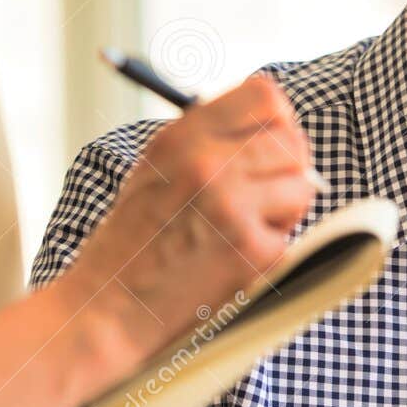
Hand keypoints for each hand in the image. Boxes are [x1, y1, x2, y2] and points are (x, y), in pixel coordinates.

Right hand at [56, 75, 315, 371]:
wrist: (104, 309)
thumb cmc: (131, 243)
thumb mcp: (156, 168)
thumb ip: (209, 140)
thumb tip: (274, 129)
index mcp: (183, 136)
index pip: (265, 96)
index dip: (278, 120)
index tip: (270, 143)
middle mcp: (207, 162)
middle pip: (291, 140)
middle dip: (288, 168)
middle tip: (265, 195)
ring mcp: (231, 205)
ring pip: (302, 184)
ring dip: (285, 207)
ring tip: (246, 227)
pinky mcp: (249, 249)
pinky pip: (290, 234)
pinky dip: (271, 248)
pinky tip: (234, 258)